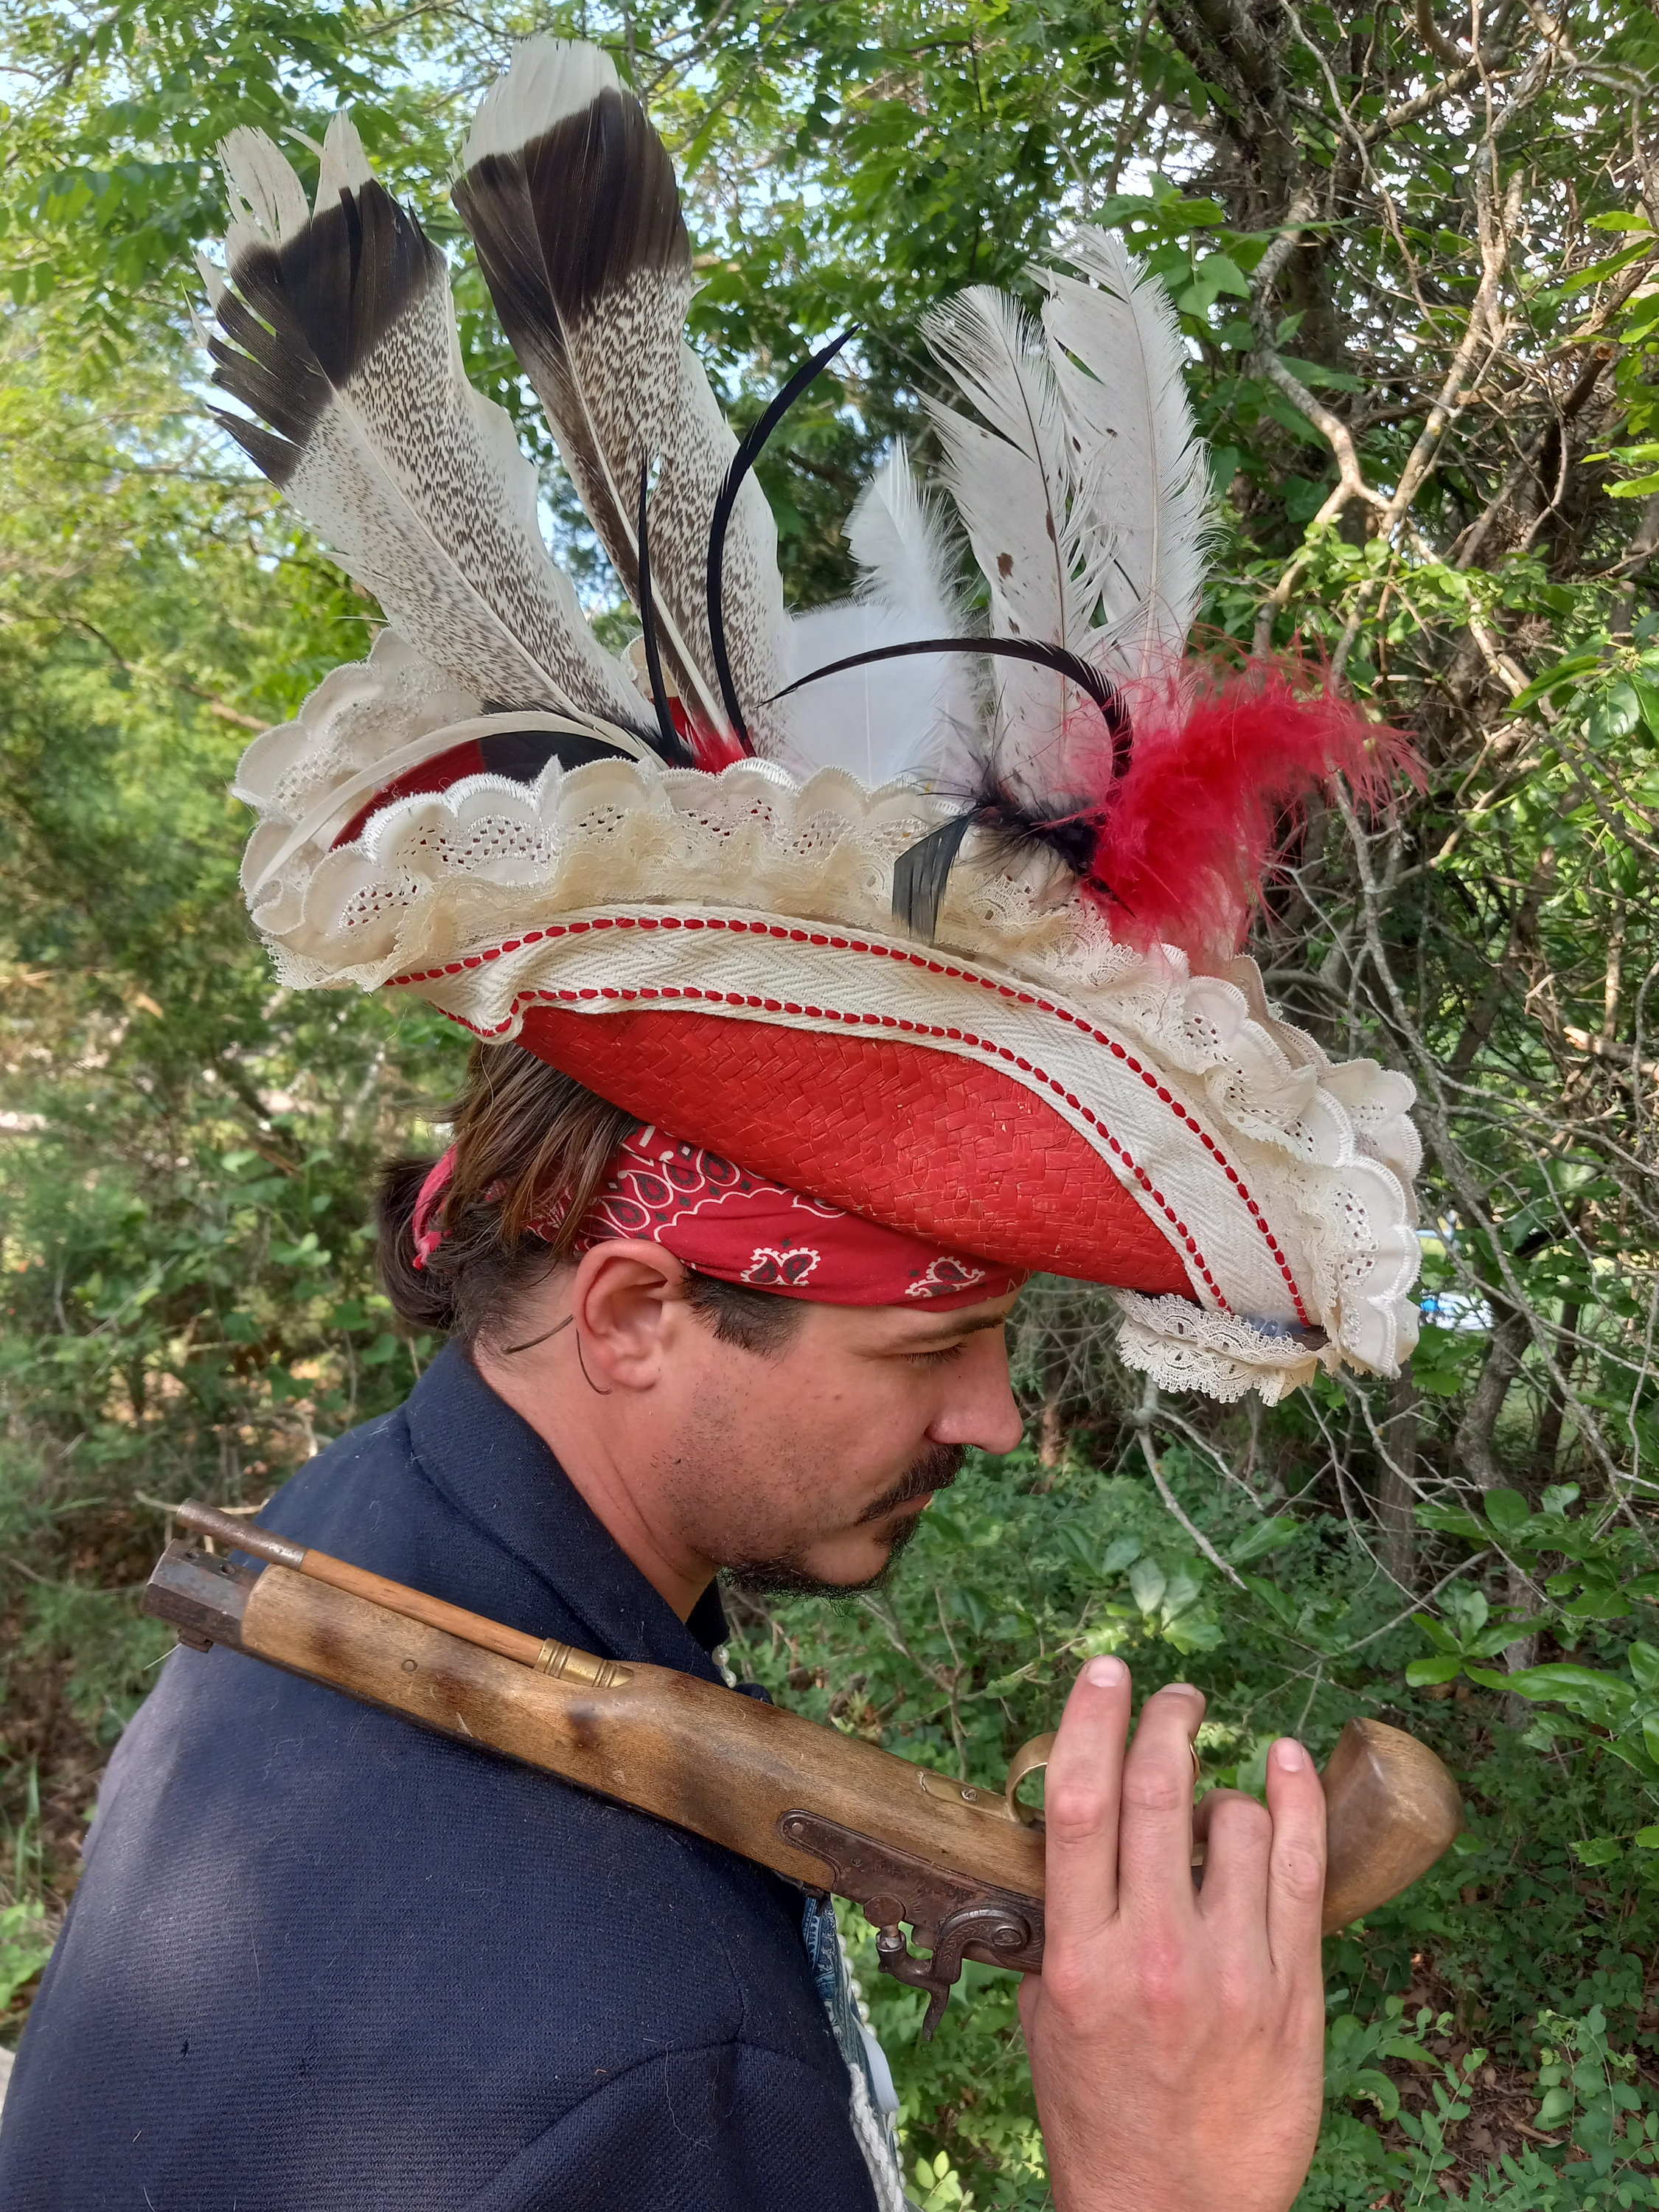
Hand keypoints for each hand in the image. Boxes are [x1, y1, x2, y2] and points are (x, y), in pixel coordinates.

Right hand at [1018, 1660, 1326, 2211]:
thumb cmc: (1099, 2112)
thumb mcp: (1047, 2012)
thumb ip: (1062, 1919)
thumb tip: (1081, 1826)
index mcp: (1081, 1959)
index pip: (1081, 1806)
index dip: (1091, 1722)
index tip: (1105, 1671)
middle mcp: (1156, 1957)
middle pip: (1160, 1795)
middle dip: (1166, 1722)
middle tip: (1172, 1695)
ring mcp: (1234, 1974)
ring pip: (1237, 1824)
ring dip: (1222, 1790)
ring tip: (1212, 1807)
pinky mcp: (1295, 1994)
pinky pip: (1303, 1870)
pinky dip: (1295, 1801)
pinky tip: (1285, 1763)